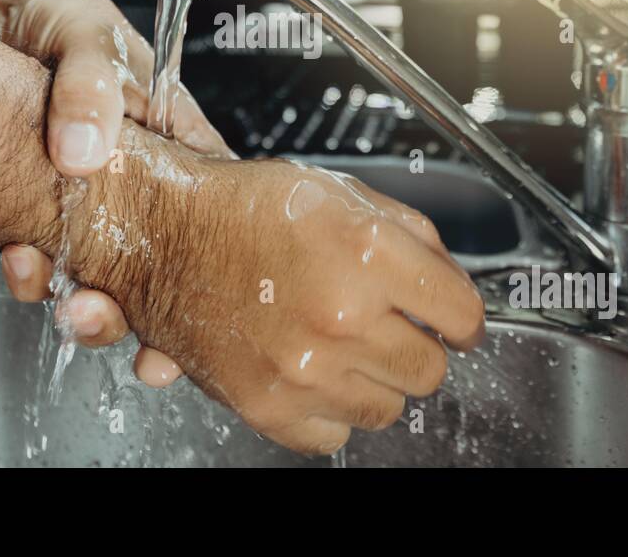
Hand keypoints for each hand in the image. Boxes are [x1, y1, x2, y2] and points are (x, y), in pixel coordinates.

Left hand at [0, 0, 230, 386]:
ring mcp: (90, 209)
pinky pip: (46, 263)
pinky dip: (32, 276)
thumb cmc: (58, 17)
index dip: (216, 276)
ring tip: (61, 299)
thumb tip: (84, 151)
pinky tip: (19, 261)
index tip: (195, 318)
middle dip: (138, 310)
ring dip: (83, 303)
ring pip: (102, 277)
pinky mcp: (38, 215)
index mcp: (178, 144)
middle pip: (160, 272)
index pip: (220, 219)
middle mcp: (142, 187)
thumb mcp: (86, 37)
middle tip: (109, 315)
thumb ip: (91, 89)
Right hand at [64, 122, 485, 455]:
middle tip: (393, 327)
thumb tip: (451, 280)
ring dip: (376, 379)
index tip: (456, 321)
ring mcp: (304, 367)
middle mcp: (340, 313)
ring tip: (345, 344)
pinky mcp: (269, 405)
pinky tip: (315, 370)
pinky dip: (331, 408)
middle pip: (431, 368)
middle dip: (421, 347)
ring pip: (389, 407)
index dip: (465, 317)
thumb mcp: (341, 192)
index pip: (464, 314)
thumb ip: (411, 235)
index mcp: (366, 251)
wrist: (163, 233)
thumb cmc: (245, 209)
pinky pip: (336, 435)